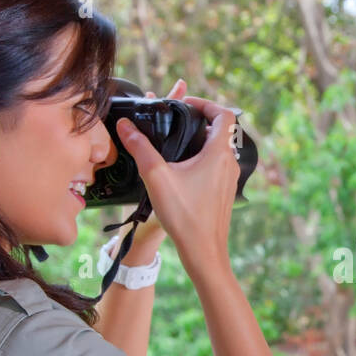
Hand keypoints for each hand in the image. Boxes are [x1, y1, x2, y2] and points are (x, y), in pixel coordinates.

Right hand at [114, 85, 238, 280]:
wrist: (204, 252)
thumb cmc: (185, 216)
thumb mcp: (157, 177)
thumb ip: (140, 148)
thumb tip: (125, 125)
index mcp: (219, 154)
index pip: (224, 114)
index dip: (206, 103)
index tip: (185, 104)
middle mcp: (230, 164)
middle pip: (221, 130)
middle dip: (200, 121)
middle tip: (177, 120)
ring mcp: (230, 179)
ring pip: (219, 150)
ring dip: (201, 141)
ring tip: (176, 142)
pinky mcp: (225, 193)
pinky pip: (217, 167)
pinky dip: (203, 159)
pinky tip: (181, 170)